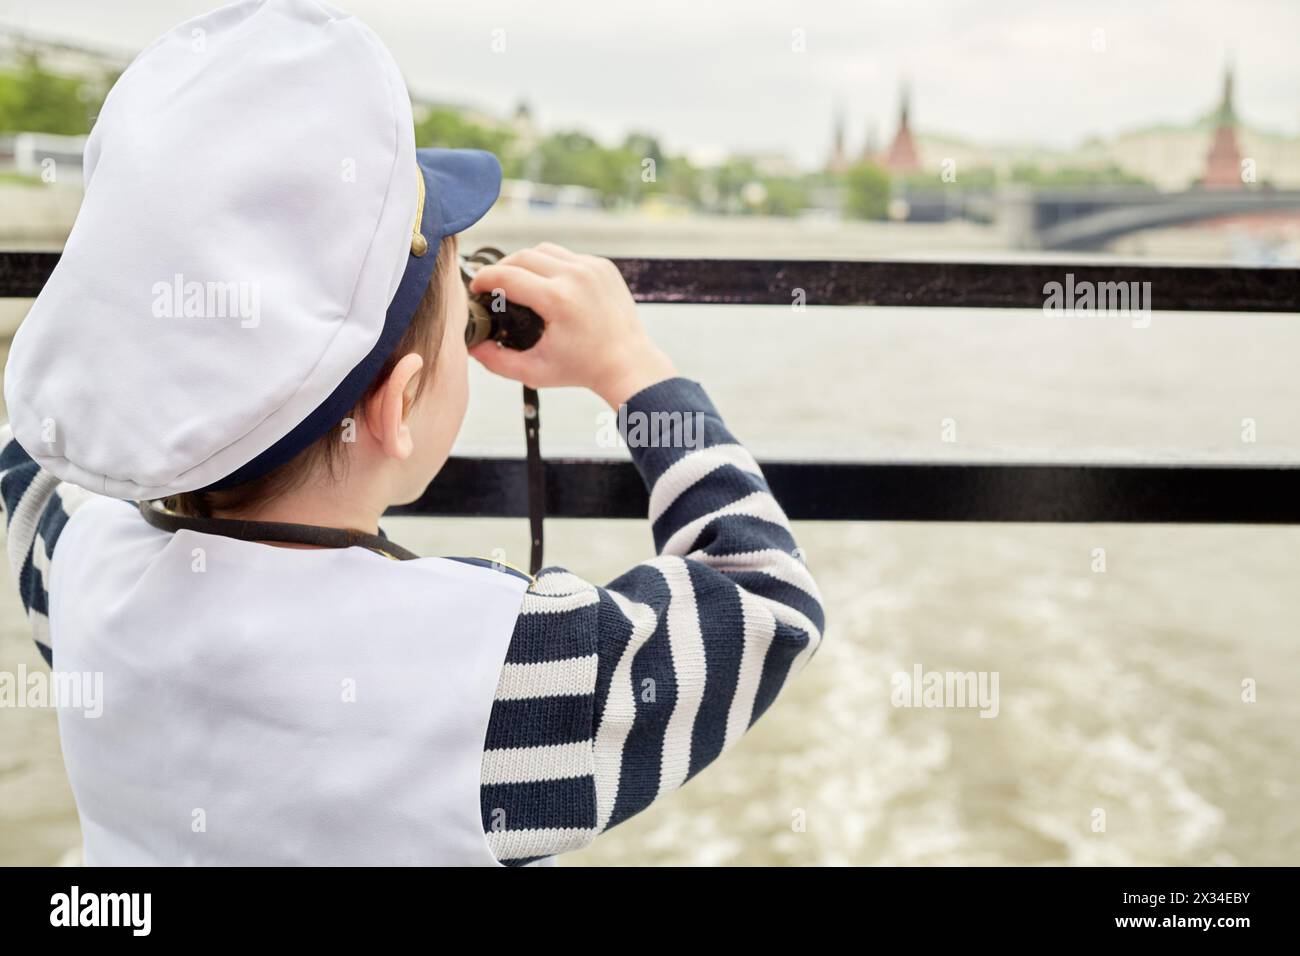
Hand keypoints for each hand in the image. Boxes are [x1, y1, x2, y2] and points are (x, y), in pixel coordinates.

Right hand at [468, 242, 676, 407]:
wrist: (628, 364)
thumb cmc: (581, 370)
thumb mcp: (534, 372)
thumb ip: (496, 361)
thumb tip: (471, 345)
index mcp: (558, 299)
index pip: (507, 275)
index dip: (484, 279)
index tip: (475, 288)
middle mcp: (576, 276)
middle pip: (522, 255)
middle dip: (502, 267)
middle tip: (493, 286)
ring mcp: (592, 267)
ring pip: (544, 250)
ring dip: (526, 262)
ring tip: (518, 282)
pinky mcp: (603, 266)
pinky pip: (567, 256)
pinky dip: (552, 266)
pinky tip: (547, 284)